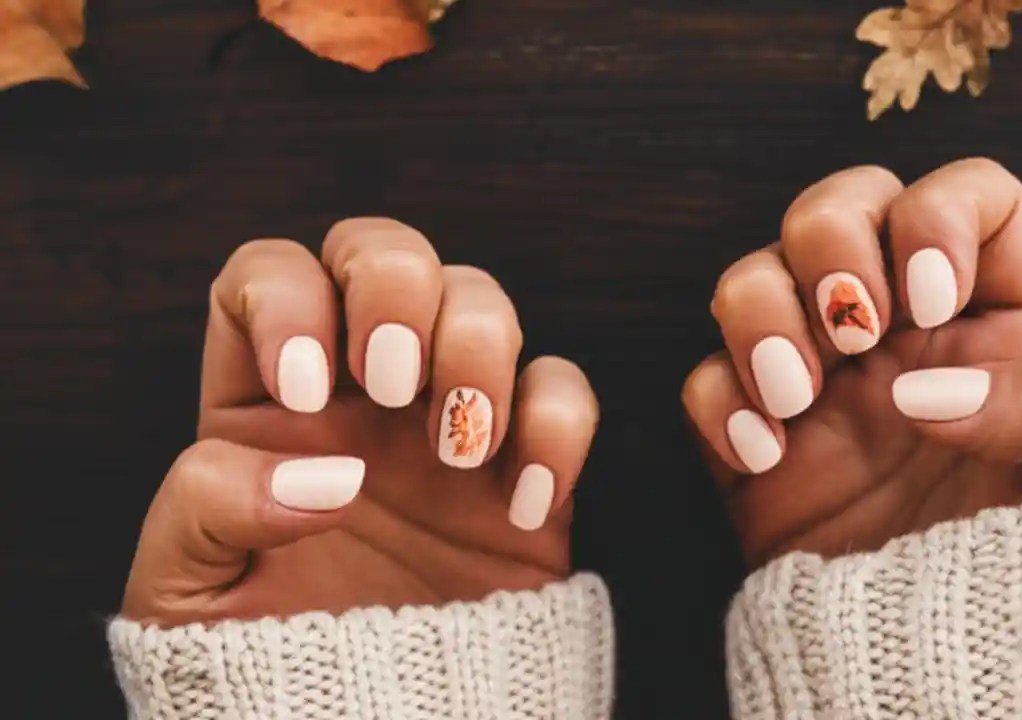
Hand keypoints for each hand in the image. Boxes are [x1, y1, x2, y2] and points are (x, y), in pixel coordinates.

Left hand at [121, 218, 597, 624]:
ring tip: (459, 448)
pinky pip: (561, 391)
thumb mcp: (186, 590)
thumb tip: (318, 471)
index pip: (268, 275)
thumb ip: (207, 508)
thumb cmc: (268, 658)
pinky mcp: (526, 464)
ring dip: (477, 347)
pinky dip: (556, 426)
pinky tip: (525, 502)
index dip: (286, 297)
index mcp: (269, 398)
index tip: (308, 385)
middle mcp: (364, 388)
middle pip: (382, 250)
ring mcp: (449, 417)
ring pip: (479, 296)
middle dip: (396, 287)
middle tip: (397, 378)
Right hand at [682, 159, 1021, 567]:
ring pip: (755, 275)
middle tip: (855, 328)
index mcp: (999, 321)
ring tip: (798, 393)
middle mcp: (903, 336)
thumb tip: (926, 385)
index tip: (929, 296)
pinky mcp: (756, 440)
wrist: (951, 674)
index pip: (968, 195)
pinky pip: (706, 380)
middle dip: (831, 240)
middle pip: (843, 203)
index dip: (937, 214)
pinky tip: (764, 455)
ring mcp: (821, 383)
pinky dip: (720, 401)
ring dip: (760, 312)